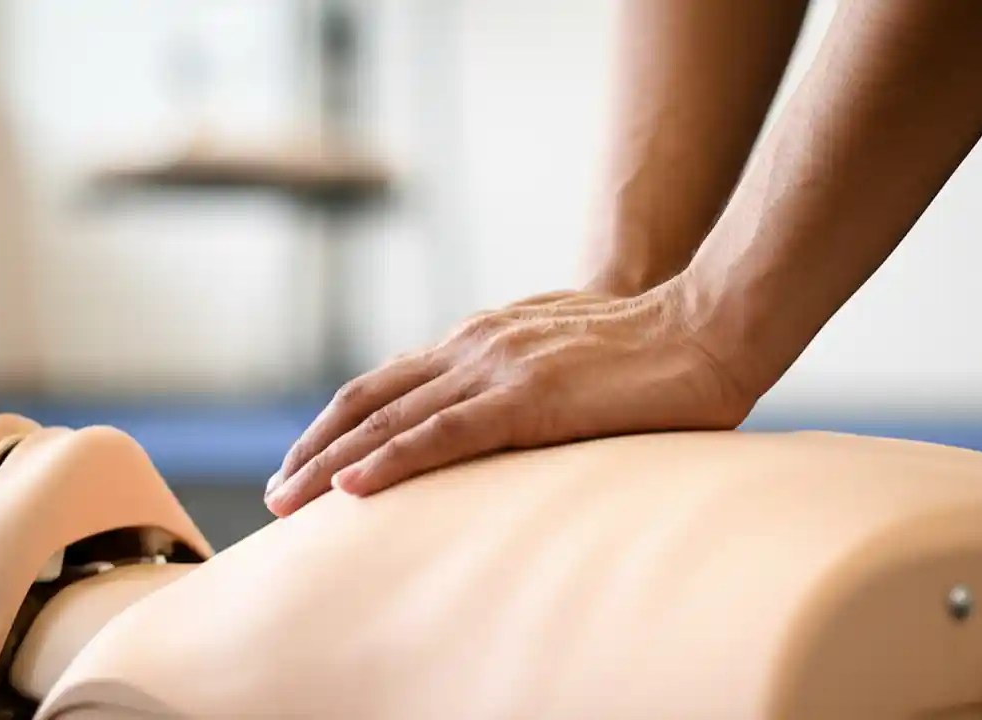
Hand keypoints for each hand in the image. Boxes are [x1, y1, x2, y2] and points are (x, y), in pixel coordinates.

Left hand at [264, 277, 754, 516]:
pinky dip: (389, 461)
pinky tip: (352, 487)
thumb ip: (520, 378)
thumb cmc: (647, 349)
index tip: (307, 461)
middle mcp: (474, 346)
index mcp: (480, 339)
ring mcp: (497, 368)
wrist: (705, 326)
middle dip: (314, 446)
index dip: (339, 423)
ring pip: (390, 417)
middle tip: (275, 492)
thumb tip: (500, 417)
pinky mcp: (528, 398)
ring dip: (331, 459)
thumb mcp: (562, 356)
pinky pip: (441, 434)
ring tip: (288, 499)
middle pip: (369, 398)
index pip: (387, 382)